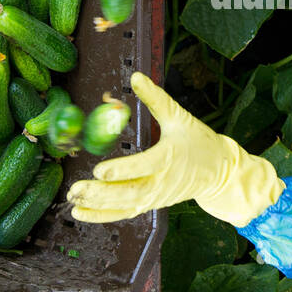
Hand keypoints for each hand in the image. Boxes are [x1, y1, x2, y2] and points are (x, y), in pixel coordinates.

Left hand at [66, 72, 283, 226]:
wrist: (219, 172)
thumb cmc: (199, 141)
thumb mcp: (180, 117)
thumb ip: (156, 98)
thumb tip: (135, 76)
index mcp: (169, 157)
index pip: (144, 166)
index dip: (122, 170)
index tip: (100, 169)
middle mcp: (161, 182)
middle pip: (129, 191)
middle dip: (101, 192)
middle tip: (76, 187)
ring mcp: (156, 197)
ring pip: (125, 205)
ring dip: (97, 205)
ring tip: (73, 200)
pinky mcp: (151, 204)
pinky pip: (124, 213)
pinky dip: (102, 215)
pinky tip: (80, 212)